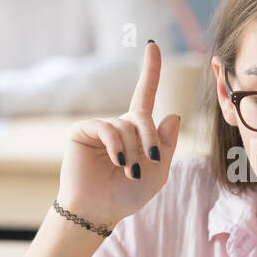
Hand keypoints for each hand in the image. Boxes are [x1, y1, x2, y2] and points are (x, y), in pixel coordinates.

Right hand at [57, 40, 181, 227]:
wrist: (98, 210)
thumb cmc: (127, 195)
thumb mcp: (158, 173)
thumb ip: (167, 146)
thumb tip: (172, 115)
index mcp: (137, 131)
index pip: (146, 94)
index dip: (150, 70)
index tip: (152, 46)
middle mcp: (119, 124)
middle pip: (143, 116)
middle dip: (150, 138)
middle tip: (150, 160)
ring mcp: (100, 127)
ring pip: (126, 125)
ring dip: (133, 149)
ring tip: (130, 171)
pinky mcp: (83, 131)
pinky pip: (106, 128)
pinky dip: (116, 145)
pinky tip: (118, 161)